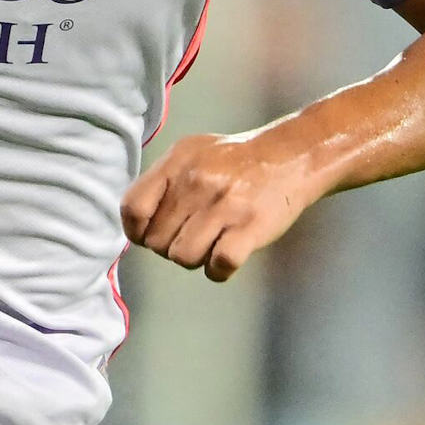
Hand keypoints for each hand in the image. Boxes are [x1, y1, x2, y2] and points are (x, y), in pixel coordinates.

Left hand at [121, 129, 322, 282]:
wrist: (291, 157)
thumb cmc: (236, 161)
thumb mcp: (192, 153)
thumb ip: (162, 181)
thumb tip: (135, 223)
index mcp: (178, 162)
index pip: (133, 208)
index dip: (136, 231)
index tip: (150, 234)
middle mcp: (197, 182)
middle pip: (157, 241)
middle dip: (171, 246)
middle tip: (193, 235)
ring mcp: (224, 205)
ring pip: (183, 257)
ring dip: (195, 259)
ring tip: (211, 244)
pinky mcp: (250, 228)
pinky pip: (217, 266)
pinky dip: (219, 271)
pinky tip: (226, 258)